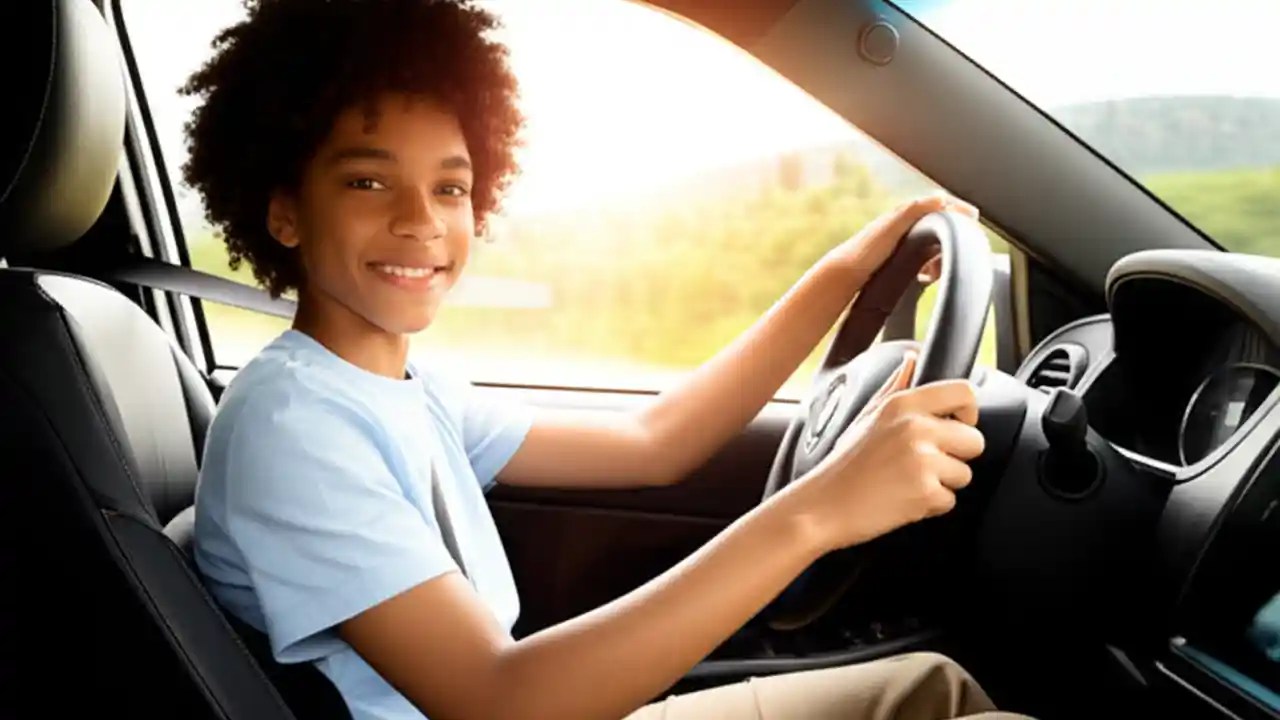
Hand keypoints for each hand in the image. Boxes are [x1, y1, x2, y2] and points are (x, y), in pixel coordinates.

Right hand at [781, 351, 984, 552]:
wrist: (822, 506)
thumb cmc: (843, 464)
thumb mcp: (866, 416)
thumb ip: (895, 386)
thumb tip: (912, 359)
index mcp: (903, 404)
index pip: (964, 392)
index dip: (968, 412)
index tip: (956, 425)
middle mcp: (915, 427)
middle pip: (974, 440)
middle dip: (955, 457)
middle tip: (922, 465)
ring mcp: (922, 460)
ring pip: (964, 474)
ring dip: (941, 484)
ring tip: (907, 482)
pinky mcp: (925, 492)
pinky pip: (950, 501)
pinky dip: (930, 506)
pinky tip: (903, 499)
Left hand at [822, 191, 978, 285]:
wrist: (845, 274)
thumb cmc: (866, 250)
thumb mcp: (892, 226)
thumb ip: (915, 210)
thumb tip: (941, 197)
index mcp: (906, 213)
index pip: (941, 203)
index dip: (959, 210)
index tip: (973, 219)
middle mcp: (905, 223)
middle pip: (941, 224)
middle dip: (954, 236)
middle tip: (960, 250)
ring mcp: (902, 240)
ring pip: (935, 243)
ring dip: (942, 255)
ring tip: (936, 270)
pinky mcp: (899, 257)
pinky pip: (925, 258)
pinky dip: (931, 266)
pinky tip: (926, 277)